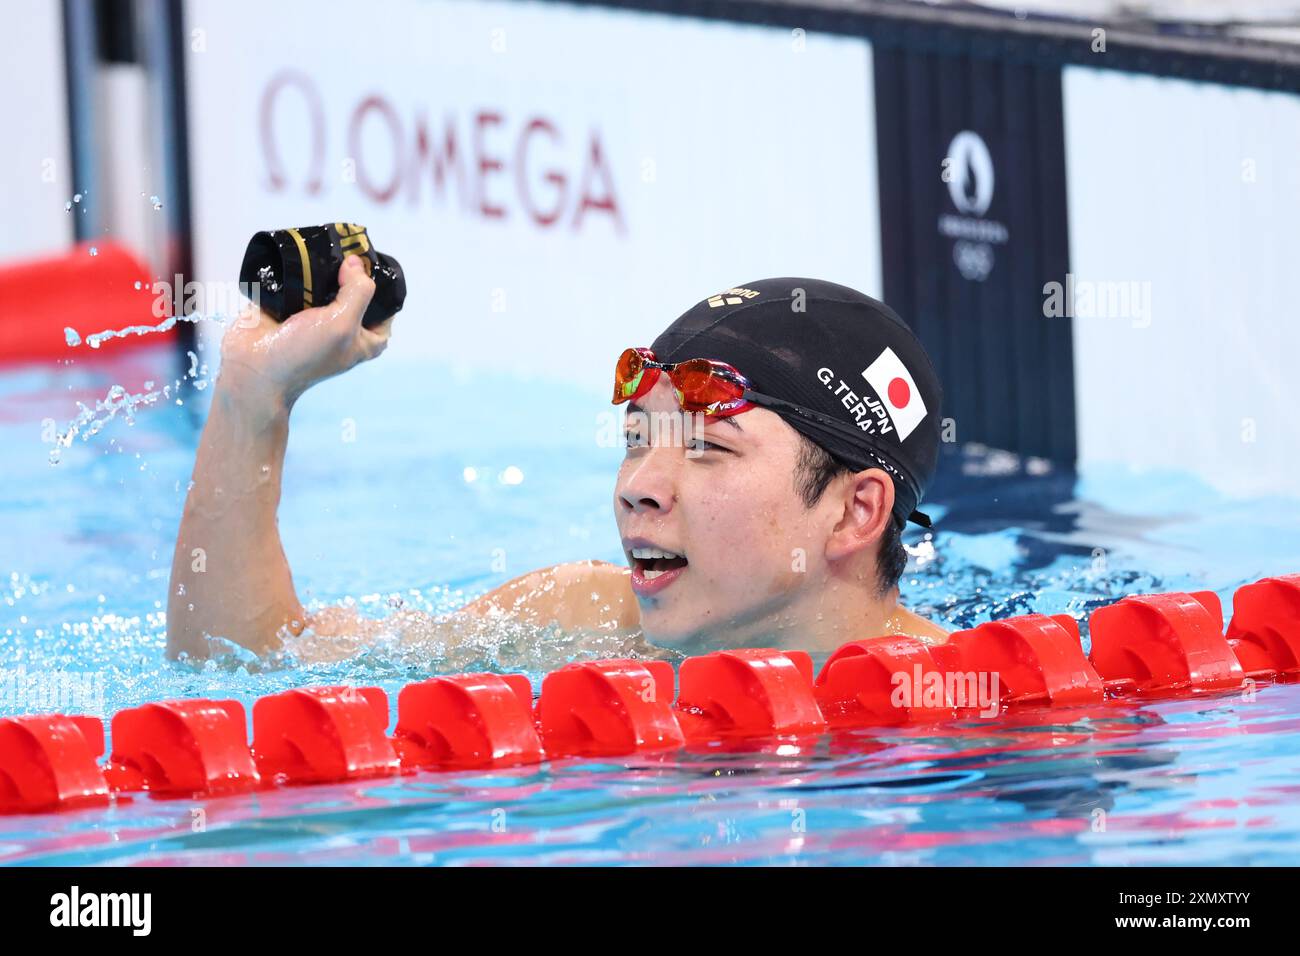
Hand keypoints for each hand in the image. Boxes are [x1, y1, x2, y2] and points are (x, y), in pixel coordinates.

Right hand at [218, 254, 393, 409]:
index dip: (385, 287)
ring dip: (324, 267)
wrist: (254, 368)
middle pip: (355, 291)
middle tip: (347, 245)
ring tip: (325, 244)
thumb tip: (355, 263)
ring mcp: (315, 316)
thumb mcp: (343, 324)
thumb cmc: (305, 353)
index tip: (374, 264)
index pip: (386, 310)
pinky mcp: (289, 306)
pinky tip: (302, 251)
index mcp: (364, 339)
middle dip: (351, 271)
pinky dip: (300, 270)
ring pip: (326, 284)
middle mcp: (343, 327)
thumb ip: (358, 291)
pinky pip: (299, 282)